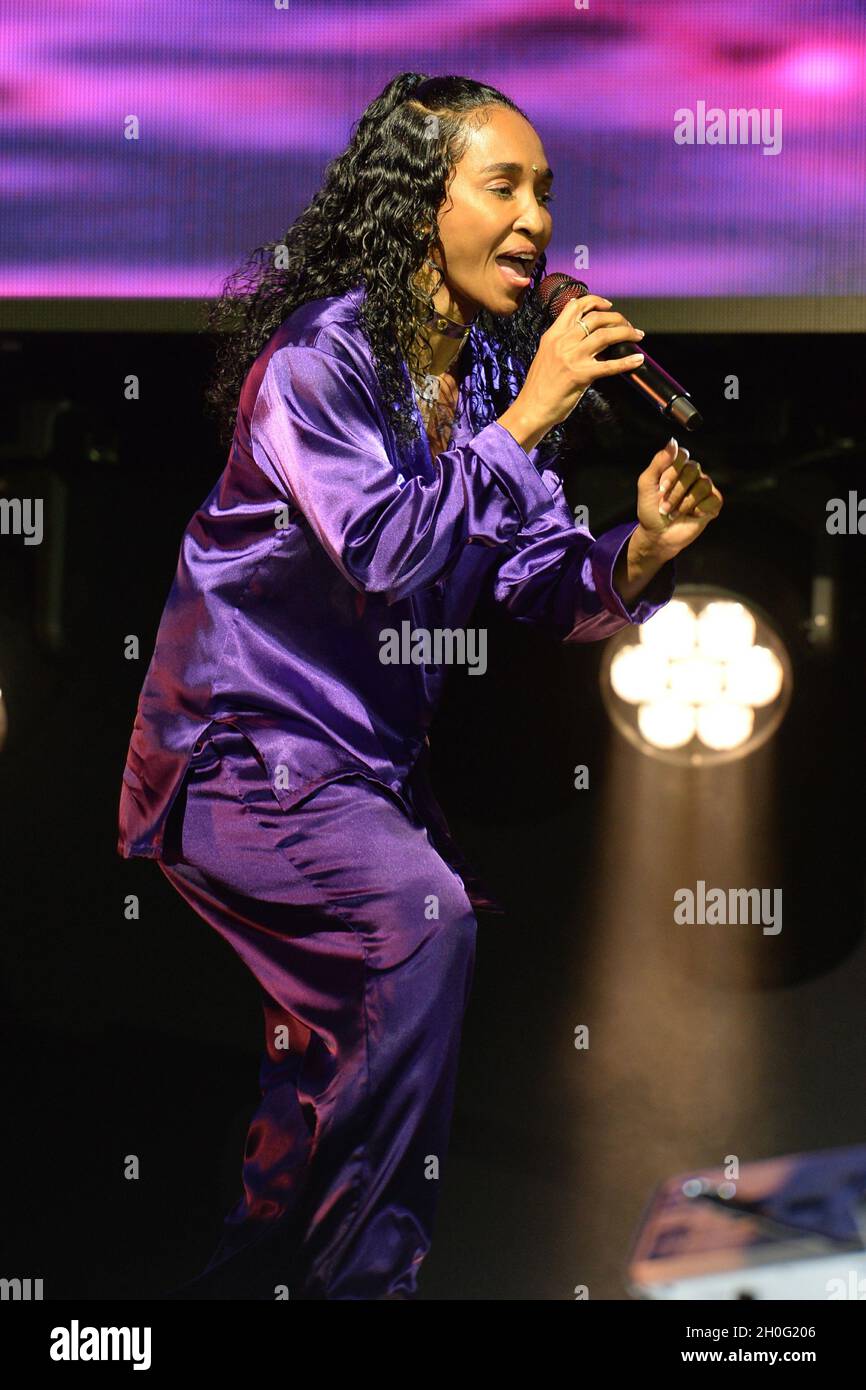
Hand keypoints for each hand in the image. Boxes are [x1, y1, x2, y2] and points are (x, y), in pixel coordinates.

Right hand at [511, 295, 646, 433]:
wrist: (531, 409)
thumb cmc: (539, 387)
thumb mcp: (546, 356)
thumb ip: (562, 344)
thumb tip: (585, 337)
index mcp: (552, 335)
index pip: (575, 307)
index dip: (595, 301)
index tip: (608, 305)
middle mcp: (562, 342)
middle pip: (595, 318)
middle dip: (617, 318)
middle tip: (628, 325)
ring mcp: (572, 358)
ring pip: (605, 335)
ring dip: (626, 332)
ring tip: (637, 335)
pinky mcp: (580, 375)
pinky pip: (609, 365)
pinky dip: (626, 362)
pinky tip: (638, 360)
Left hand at [636, 438, 723, 557]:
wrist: (657, 535)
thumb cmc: (650, 509)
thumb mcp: (647, 484)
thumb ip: (658, 462)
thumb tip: (673, 442)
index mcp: (676, 466)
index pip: (682, 455)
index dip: (672, 472)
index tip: (660, 488)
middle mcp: (692, 474)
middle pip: (693, 469)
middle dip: (675, 491)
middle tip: (664, 507)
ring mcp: (704, 488)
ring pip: (703, 484)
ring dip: (684, 503)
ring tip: (674, 514)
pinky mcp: (713, 503)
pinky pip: (713, 499)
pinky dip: (699, 509)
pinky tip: (692, 515)